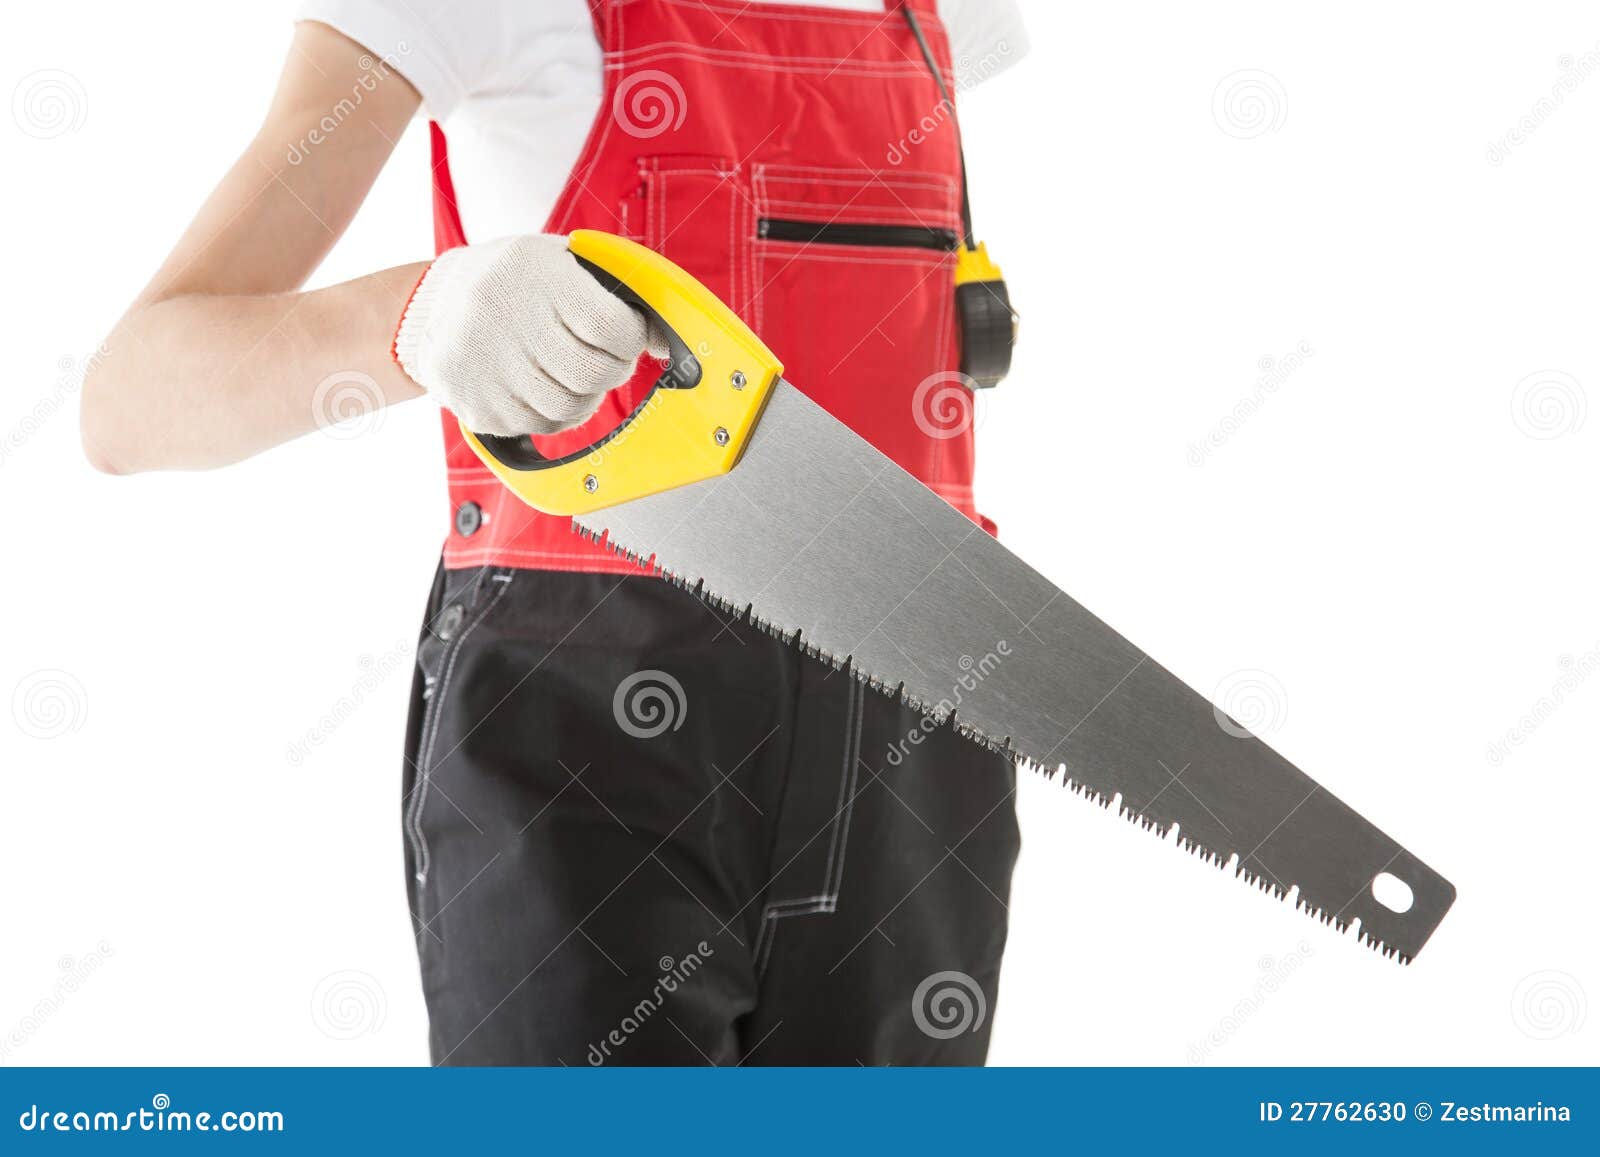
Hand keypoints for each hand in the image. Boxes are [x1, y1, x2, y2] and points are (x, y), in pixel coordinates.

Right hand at [393, 234, 667, 435]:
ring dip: (586, 395)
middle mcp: (503, 317)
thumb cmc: (515, 281)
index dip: (630, 338)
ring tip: (573, 372)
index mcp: (534, 272)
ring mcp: (485, 365)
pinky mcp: (476, 403)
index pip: (609, 325)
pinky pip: (541, 426)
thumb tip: (665, 341)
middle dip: (613, 370)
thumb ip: (615, 291)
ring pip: (570, 407)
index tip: (627, 334)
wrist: (431, 306)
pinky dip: (553, 413)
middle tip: (605, 357)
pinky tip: (541, 385)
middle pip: (593, 372)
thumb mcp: (560, 261)